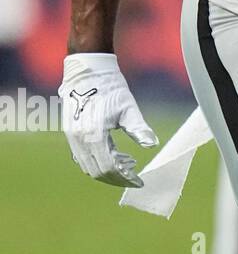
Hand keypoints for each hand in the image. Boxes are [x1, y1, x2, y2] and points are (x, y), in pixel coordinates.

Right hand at [59, 53, 157, 186]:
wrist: (87, 72)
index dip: (125, 177)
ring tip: (128, 165)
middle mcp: (79, 140)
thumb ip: (139, 128)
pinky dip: (97, 162)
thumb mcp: (128, 107)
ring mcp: (72, 138)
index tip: (139, 181)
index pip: (109, 167)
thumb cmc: (110, 87)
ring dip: (107, 170)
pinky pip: (81, 157)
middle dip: (117, 178)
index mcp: (94, 135)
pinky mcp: (70, 133)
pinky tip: (114, 156)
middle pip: (97, 171)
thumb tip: (152, 145)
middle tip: (134, 176)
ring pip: (88, 166)